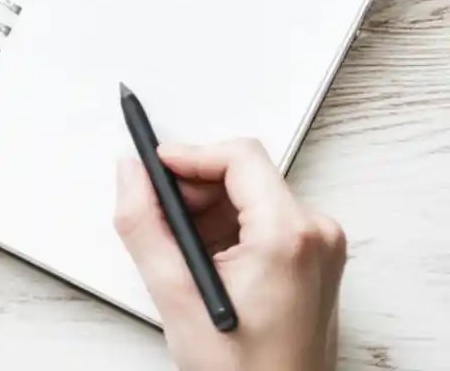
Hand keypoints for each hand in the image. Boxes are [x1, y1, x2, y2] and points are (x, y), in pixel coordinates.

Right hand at [114, 139, 346, 370]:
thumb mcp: (174, 294)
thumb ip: (143, 224)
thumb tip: (130, 175)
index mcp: (288, 235)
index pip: (238, 157)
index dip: (188, 155)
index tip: (155, 167)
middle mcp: (316, 233)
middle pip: (244, 174)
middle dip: (194, 191)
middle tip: (160, 221)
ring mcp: (321, 246)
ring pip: (250, 198)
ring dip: (208, 214)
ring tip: (184, 258)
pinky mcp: (315, 259)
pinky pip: (264, 221)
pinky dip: (228, 232)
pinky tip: (208, 266)